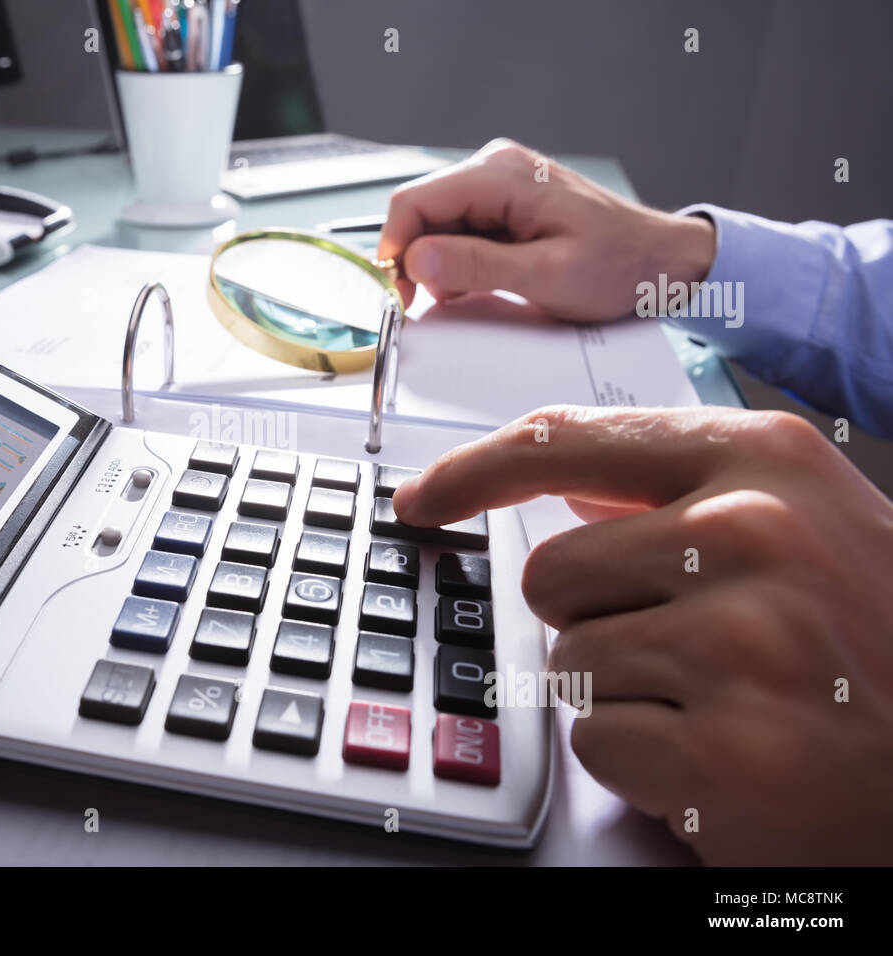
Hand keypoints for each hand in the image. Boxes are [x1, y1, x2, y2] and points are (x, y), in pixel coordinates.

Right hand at [378, 138, 716, 319]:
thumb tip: (416, 259)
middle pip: (420, 212)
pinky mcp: (504, 204)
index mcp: (502, 175)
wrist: (662, 261)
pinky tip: (483, 284)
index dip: (395, 250)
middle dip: (416, 261)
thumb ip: (477, 266)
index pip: (413, 202)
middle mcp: (495, 167)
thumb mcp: (547, 276)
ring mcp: (499, 184)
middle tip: (429, 304)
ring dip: (440, 264)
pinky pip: (460, 230)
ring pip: (437, 225)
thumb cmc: (619, 267)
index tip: (400, 295)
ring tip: (472, 295)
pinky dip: (459, 262)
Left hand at [392, 405, 892, 864]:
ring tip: (725, 700)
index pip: (569, 442)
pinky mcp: (727, 750)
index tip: (423, 498)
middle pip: (550, 574)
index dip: (475, 470)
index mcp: (762, 462)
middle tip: (694, 648)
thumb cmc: (878, 635)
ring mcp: (741, 643)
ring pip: (570, 664)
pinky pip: (598, 744)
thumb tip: (564, 491)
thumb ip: (683, 492)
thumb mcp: (805, 519)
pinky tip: (726, 755)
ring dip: (628, 694)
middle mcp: (751, 536)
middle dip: (596, 619)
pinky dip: (646, 764)